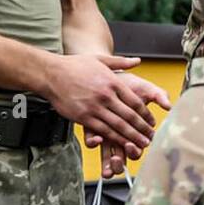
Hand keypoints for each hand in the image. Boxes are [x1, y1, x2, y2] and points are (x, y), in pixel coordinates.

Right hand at [44, 54, 160, 150]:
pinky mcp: (83, 117)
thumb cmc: (75, 65)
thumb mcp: (100, 59)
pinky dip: (114, 139)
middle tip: (152, 138)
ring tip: (142, 145)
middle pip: (130, 116)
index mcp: (113, 82)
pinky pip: (102, 130)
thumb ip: (120, 62)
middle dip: (142, 129)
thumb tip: (138, 61)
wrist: (51, 74)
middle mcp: (106, 96)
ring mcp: (94, 108)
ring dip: (132, 137)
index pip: (135, 102)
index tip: (152, 122)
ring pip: (118, 126)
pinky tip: (122, 144)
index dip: (146, 114)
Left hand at [82, 76, 168, 177]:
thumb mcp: (145, 87)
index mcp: (134, 129)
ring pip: (106, 156)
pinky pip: (91, 141)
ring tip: (109, 160)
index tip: (135, 147)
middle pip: (121, 158)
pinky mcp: (91, 126)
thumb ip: (159, 96)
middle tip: (118, 159)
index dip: (136, 151)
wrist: (107, 73)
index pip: (137, 148)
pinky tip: (97, 138)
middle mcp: (120, 134)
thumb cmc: (128, 82)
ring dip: (107, 163)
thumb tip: (169, 106)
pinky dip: (94, 142)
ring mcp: (105, 132)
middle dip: (119, 165)